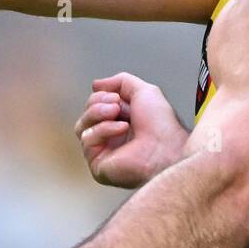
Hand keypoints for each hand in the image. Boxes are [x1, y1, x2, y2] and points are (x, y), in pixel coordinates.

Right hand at [75, 73, 188, 188]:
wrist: (166, 146)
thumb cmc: (161, 124)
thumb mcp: (144, 91)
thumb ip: (121, 82)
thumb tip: (96, 84)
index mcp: (121, 122)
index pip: (95, 105)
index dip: (102, 96)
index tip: (117, 96)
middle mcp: (111, 138)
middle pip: (86, 114)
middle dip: (97, 103)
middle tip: (115, 104)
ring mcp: (103, 153)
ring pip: (81, 126)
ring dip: (97, 113)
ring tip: (116, 112)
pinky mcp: (98, 165)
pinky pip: (88, 140)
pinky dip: (104, 130)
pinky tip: (122, 129)